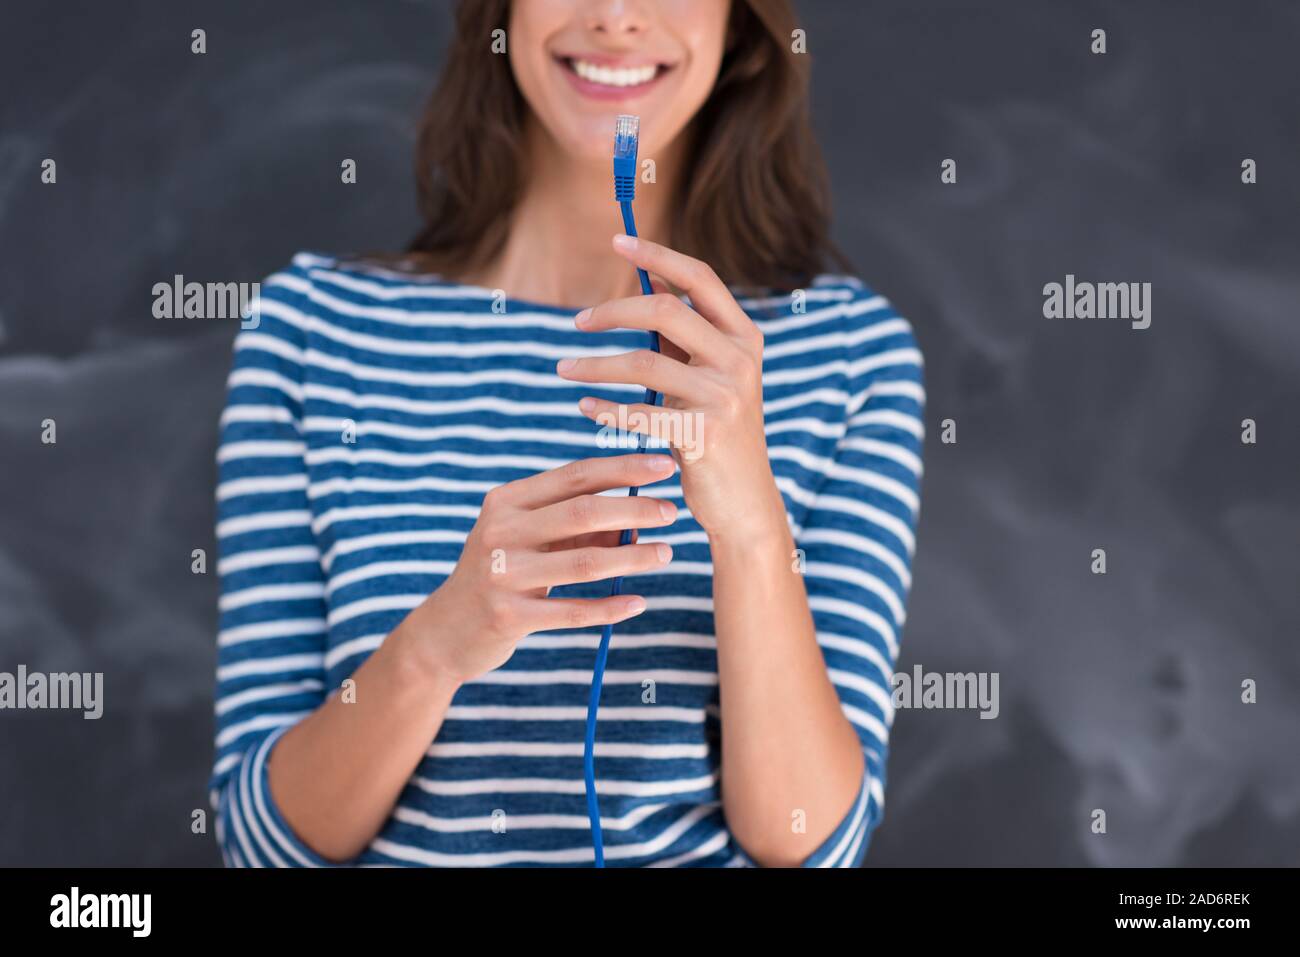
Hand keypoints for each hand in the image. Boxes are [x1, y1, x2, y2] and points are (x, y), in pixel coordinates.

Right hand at [408, 453, 676, 683]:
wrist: (444, 632)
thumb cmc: (501, 574)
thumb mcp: (531, 541)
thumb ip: (579, 527)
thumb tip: (639, 518)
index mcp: (507, 502)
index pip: (575, 476)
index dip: (624, 468)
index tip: (665, 465)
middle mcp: (500, 531)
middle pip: (583, 513)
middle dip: (635, 509)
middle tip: (672, 512)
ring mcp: (502, 574)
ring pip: (584, 562)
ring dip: (632, 557)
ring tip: (666, 554)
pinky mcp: (507, 617)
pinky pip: (571, 612)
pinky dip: (609, 607)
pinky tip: (638, 603)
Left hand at [558, 234, 785, 538]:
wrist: (745, 501)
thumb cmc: (717, 433)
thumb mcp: (709, 376)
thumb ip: (684, 333)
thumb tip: (652, 278)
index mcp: (745, 336)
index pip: (699, 278)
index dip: (657, 255)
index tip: (618, 241)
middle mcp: (741, 359)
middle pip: (665, 309)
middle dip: (613, 310)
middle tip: (577, 322)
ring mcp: (726, 396)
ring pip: (643, 361)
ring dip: (594, 364)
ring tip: (563, 369)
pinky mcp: (705, 434)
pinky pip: (640, 412)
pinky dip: (605, 409)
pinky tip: (584, 409)